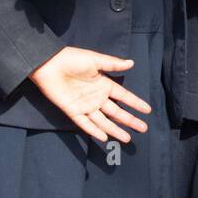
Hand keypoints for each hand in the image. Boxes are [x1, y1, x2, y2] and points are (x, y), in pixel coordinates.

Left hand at [28, 47, 151, 143]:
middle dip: (130, 120)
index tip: (147, 110)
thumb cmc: (72, 59)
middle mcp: (97, 97)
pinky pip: (85, 123)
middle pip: (116, 112)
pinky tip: (104, 137)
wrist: (49, 65)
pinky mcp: (73, 111)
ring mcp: (85, 105)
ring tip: (127, 139)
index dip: (135, 103)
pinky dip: (94, 130)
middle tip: (143, 129)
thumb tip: (132, 63)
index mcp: (104, 84)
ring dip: (115, 129)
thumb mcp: (95, 59)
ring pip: (103, 121)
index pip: (124, 96)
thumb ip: (113, 64)